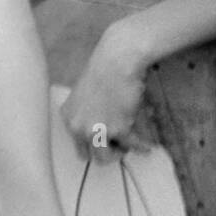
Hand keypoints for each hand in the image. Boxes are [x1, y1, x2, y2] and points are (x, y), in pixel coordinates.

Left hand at [60, 27, 152, 161]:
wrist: (119, 58)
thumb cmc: (107, 67)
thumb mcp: (86, 91)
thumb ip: (88, 112)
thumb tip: (103, 126)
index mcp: (69, 116)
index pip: (76, 144)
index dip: (92, 144)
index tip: (104, 142)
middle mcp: (78, 127)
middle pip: (89, 156)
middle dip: (104, 152)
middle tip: (116, 146)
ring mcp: (97, 130)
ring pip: (106, 158)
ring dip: (119, 152)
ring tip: (129, 145)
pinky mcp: (119, 129)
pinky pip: (131, 145)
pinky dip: (141, 147)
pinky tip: (147, 146)